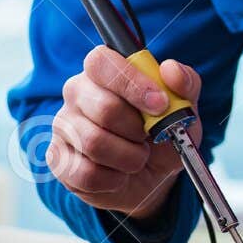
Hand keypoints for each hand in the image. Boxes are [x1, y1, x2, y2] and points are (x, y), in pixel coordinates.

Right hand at [47, 46, 201, 219]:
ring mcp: (63, 125)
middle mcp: (76, 92)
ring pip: (95, 143)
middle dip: (137, 130)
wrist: (151, 176)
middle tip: (148, 137)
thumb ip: (185, 84)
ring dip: (129, 158)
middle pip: (104, 108)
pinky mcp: (58, 159)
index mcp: (104, 71)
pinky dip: (114, 180)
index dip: (132, 83)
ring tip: (137, 157)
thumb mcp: (182, 109)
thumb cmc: (161, 134)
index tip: (160, 104)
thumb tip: (171, 70)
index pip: (101, 62)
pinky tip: (119, 175)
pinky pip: (86, 174)